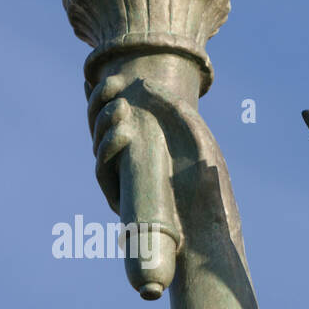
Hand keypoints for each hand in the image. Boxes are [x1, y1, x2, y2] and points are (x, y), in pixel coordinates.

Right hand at [87, 73, 243, 277]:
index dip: (103, 95)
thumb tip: (145, 85)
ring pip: (98, 144)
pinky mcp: (119, 199)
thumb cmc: (209, 189)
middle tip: (112, 84)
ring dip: (104, 121)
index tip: (105, 74)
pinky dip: (109, 147)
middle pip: (100, 126)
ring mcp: (122, 180)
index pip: (116, 115)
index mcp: (145, 144)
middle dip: (101, 102)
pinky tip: (123, 130)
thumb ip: (175, 110)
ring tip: (121, 107)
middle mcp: (129, 161)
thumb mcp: (198, 140)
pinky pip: (104, 170)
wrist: (210, 233)